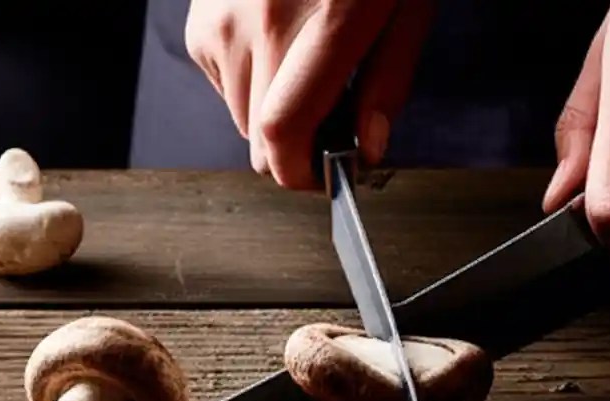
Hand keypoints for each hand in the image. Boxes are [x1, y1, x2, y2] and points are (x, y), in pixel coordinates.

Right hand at [184, 0, 435, 189]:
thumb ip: (388, 82)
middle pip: (258, 135)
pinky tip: (278, 39)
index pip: (283, 131)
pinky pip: (221, 81)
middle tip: (333, 113)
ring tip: (306, 62)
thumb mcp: (408, 6)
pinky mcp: (202, 18)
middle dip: (296, 142)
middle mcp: (263, 20)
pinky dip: (250, 77)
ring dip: (271, 109)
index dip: (299, 173)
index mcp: (328, 18)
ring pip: (238, 113)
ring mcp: (222, 18)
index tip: (323, 175)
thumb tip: (368, 149)